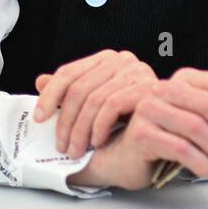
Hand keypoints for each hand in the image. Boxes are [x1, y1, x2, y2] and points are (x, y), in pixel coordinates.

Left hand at [33, 49, 159, 156]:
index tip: (39, 118)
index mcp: (106, 58)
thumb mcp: (96, 100)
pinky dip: (100, 126)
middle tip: (61, 145)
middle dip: (65, 122)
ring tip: (76, 149)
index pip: (68, 72)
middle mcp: (122, 60)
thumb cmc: (131, 113)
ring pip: (94, 100)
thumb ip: (71, 90)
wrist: (168, 123)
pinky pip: (113, 106)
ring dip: (80, 130)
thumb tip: (40, 81)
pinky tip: (97, 140)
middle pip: (79, 88)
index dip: (49, 96)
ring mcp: (137, 71)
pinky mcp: (148, 88)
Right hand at [67, 67, 207, 190]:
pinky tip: (206, 169)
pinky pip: (181, 148)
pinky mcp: (142, 133)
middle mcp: (166, 89)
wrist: (124, 156)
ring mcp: (150, 109)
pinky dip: (200, 162)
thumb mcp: (204, 127)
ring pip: (197, 127)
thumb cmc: (165, 137)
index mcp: (185, 80)